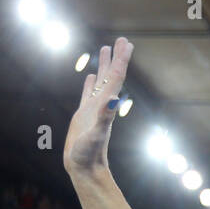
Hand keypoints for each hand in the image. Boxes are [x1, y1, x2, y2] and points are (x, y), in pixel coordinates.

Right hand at [64, 38, 133, 175]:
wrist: (85, 169)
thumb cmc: (89, 154)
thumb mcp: (96, 134)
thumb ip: (104, 117)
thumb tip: (113, 100)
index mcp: (105, 105)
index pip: (116, 77)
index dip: (121, 59)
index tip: (127, 42)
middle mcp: (102, 104)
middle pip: (111, 75)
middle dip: (116, 56)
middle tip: (122, 39)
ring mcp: (92, 109)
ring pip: (100, 81)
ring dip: (104, 65)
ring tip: (106, 48)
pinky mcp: (83, 116)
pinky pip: (87, 94)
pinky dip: (90, 83)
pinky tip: (90, 76)